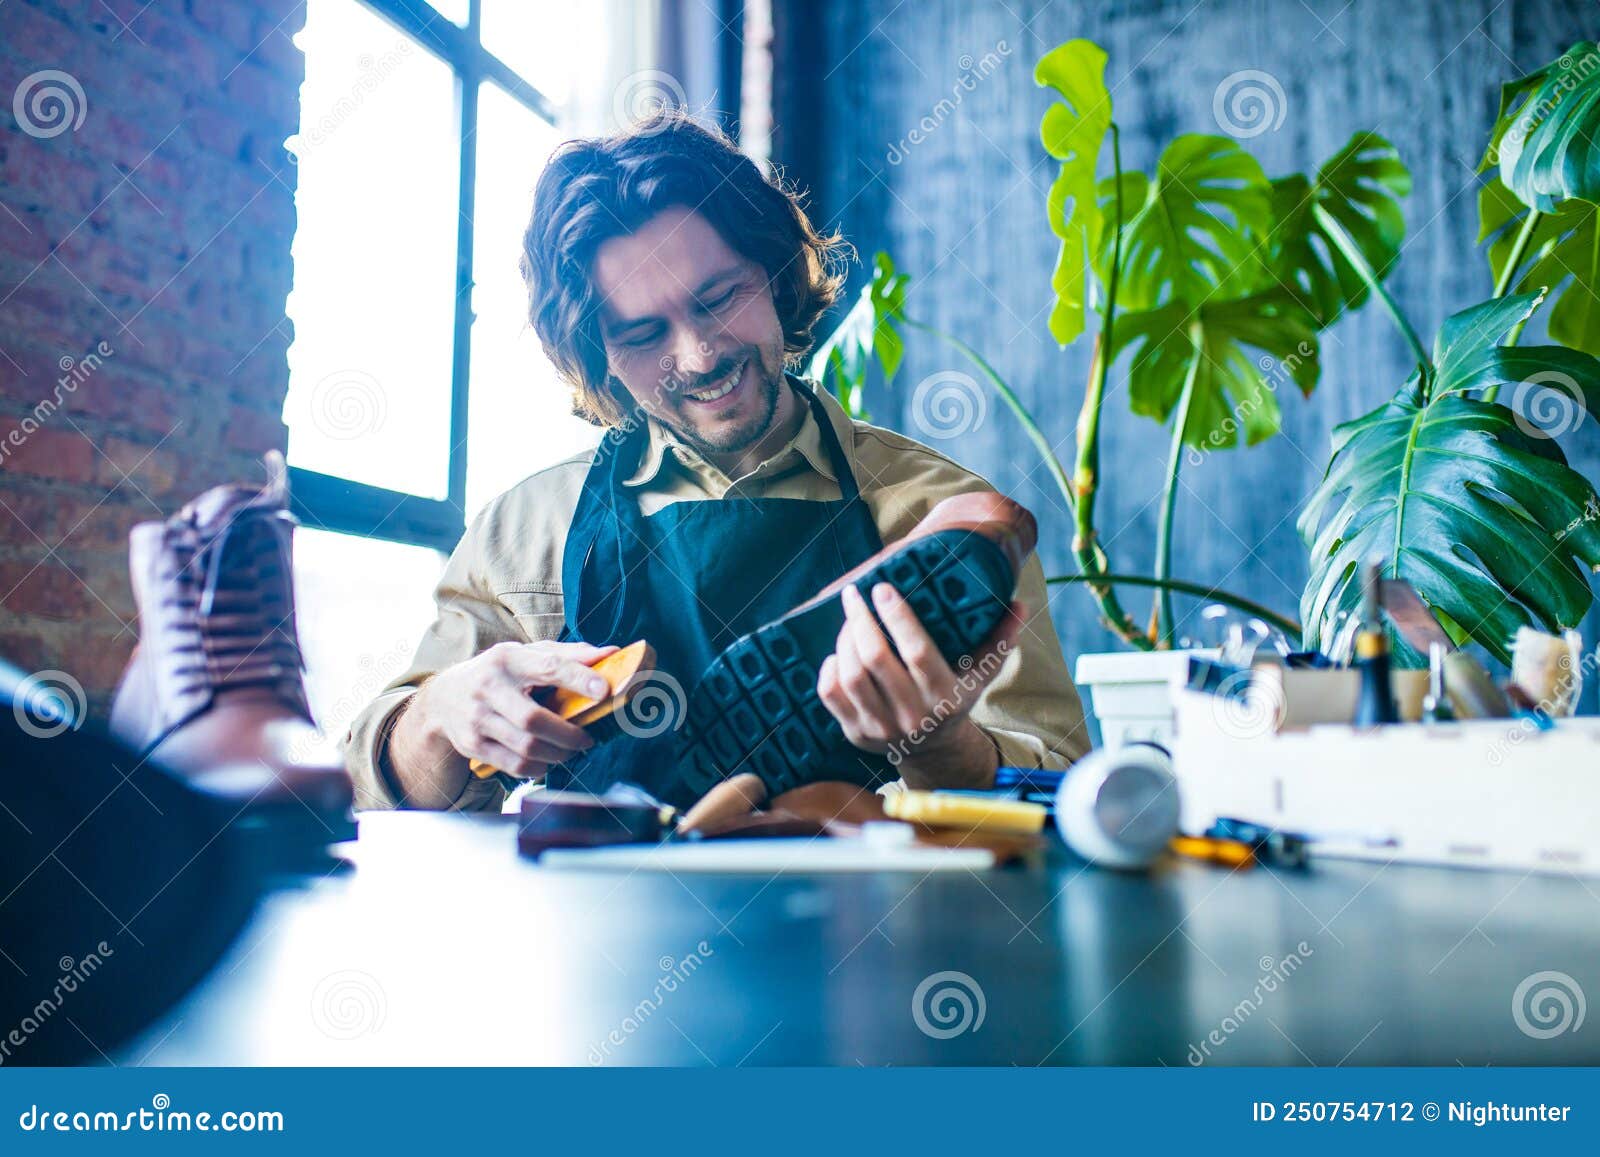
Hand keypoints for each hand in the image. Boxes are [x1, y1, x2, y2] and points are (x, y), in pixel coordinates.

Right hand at [392, 641, 619, 797]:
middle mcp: (488, 687)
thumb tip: (612, 653)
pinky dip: (539, 767)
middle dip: (568, 734)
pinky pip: (514, 765)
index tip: (604, 690)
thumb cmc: (499, 672)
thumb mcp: (526, 654)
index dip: (578, 678)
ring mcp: (477, 719)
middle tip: (588, 739)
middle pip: (534, 719)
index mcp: (508, 659)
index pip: (548, 667)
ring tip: (571, 750)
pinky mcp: (472, 745)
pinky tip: (548, 760)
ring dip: (558, 754)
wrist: (444, 697)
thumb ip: (567, 655)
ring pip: (526, 747)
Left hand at [818, 583, 1021, 777]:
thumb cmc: (955, 697)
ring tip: (849, 619)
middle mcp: (912, 716)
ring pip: (851, 675)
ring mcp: (881, 728)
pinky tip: (838, 651)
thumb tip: (1020, 604)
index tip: (883, 588)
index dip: (898, 617)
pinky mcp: (855, 734)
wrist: (933, 750)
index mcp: (945, 698)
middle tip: (854, 594)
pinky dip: (829, 667)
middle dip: (860, 620)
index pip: (918, 652)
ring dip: (844, 640)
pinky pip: (831, 695)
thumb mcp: (981, 673)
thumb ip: (1000, 639)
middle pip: (876, 659)